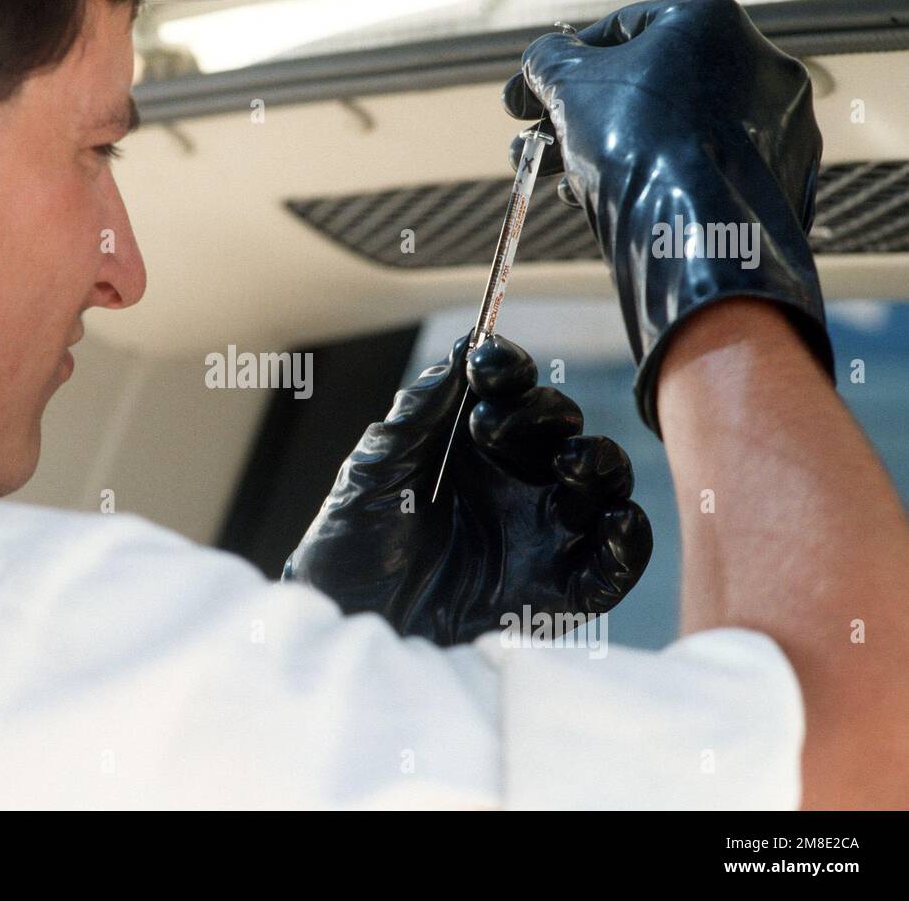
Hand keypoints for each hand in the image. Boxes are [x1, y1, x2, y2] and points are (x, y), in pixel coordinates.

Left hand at [283, 334, 652, 645]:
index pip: (509, 392)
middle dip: (541, 412)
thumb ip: (416, 412)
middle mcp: (514, 482)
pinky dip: (626, 540)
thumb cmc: (351, 548)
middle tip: (491, 426)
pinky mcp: (560, 589)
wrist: (351, 628)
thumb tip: (459, 349)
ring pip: (602, 482)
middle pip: (561, 426)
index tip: (487, 363)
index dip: (507, 370)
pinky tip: (610, 522)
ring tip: (570, 462)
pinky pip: (614, 561)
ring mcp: (542, 532)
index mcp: (471, 448)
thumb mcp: (371, 474)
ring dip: (600, 461)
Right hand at [502, 0, 833, 432]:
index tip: (526, 101)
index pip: (625, 32)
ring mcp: (778, 127)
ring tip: (564, 186)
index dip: (564, 66)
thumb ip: (549, 63)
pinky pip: (703, 175)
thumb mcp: (569, 86)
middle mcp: (759, 66)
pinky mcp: (782, 183)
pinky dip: (657, 184)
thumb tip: (539, 63)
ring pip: (675, 135)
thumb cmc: (635, 141)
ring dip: (613, 155)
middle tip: (536, 147)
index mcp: (713, 24)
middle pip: (649, 89)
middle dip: (583, 119)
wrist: (693, 230)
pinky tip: (611, 205)